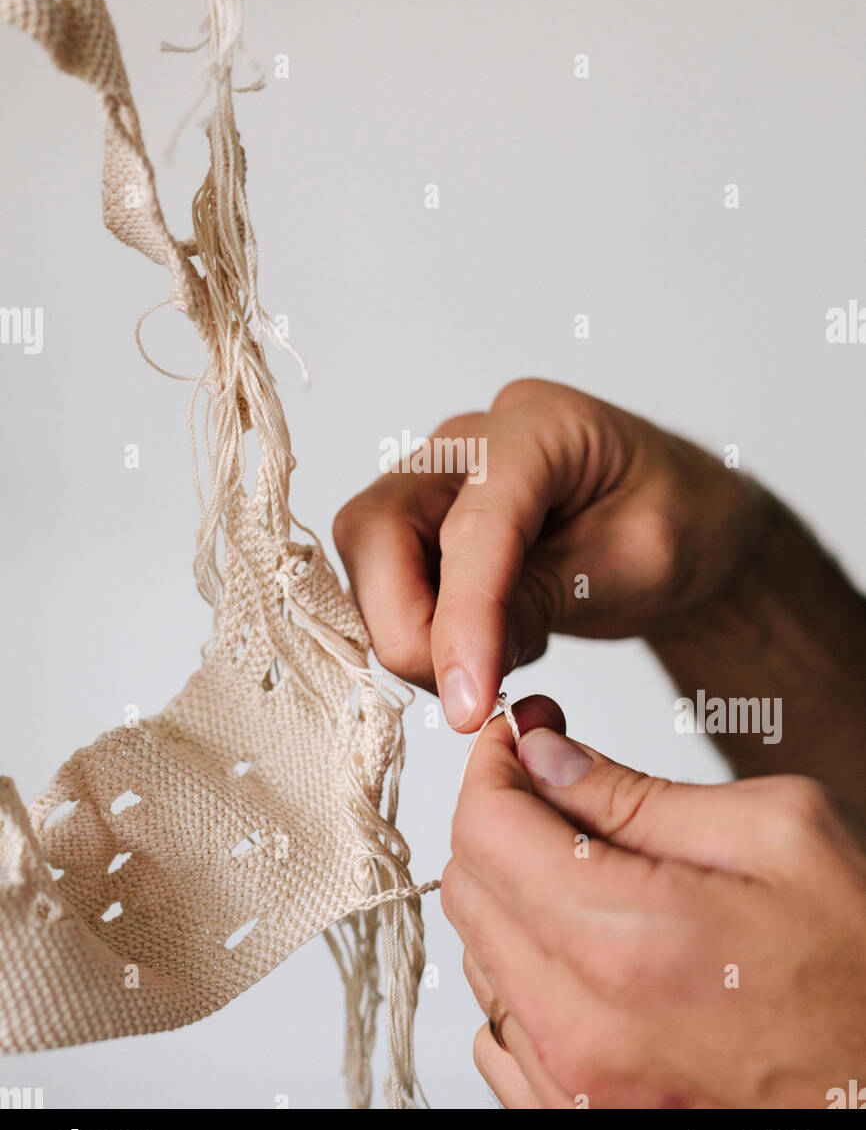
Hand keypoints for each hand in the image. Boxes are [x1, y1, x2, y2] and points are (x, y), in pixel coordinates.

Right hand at [334, 378, 762, 730]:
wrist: (683, 519)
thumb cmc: (678, 522)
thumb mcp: (640, 564)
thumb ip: (548, 599)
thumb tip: (463, 661)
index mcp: (542, 427)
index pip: (473, 522)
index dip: (460, 616)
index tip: (466, 702)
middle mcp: (471, 439)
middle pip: (379, 526)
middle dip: (407, 624)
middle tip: (470, 692)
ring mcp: (435, 476)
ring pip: (368, 556)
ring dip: (408, 631)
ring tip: (492, 665)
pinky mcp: (418, 518)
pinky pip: (379, 578)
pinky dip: (414, 628)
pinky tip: (480, 644)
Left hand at [441, 695, 865, 1108]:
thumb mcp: (778, 832)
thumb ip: (635, 795)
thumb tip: (543, 757)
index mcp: (629, 942)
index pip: (485, 829)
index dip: (494, 764)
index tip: (524, 734)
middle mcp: (587, 1031)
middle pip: (470, 891)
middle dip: (499, 817)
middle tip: (555, 783)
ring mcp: (581, 1091)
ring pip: (482, 959)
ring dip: (514, 895)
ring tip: (588, 868)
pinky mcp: (584, 1123)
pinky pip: (502, 1033)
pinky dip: (525, 974)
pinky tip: (588, 949)